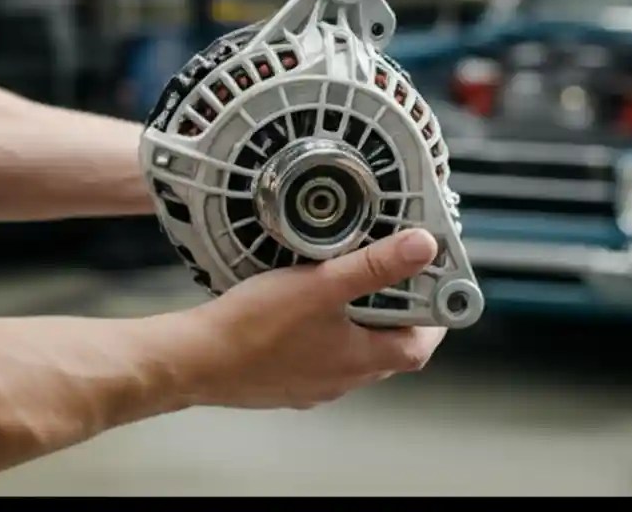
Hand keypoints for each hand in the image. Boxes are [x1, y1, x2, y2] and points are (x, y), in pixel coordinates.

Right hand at [165, 228, 446, 409]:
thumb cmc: (252, 328)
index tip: (439, 294)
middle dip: (398, 315)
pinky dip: (327, 333)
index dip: (434, 321)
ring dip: (361, 324)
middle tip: (397, 280)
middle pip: (388, 350)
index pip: (418, 348)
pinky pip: (319, 357)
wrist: (193, 361)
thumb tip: (423, 247)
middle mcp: (340, 379)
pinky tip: (307, 310)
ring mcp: (311, 384)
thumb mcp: (321, 285)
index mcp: (358, 359)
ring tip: (352, 286)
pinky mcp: (285, 382)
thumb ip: (374, 265)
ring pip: (353, 353)